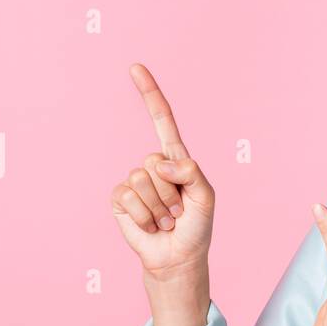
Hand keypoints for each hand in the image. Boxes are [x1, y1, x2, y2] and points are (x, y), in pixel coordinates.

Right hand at [109, 63, 215, 281]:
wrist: (177, 257)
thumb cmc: (195, 227)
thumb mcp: (206, 198)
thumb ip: (191, 173)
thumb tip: (159, 162)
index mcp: (175, 160)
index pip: (162, 121)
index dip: (149, 94)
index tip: (136, 68)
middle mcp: (153, 166)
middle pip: (153, 161)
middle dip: (170, 192)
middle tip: (178, 211)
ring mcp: (134, 182)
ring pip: (141, 181)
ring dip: (158, 208)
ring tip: (165, 219)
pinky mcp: (120, 200)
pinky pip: (127, 197)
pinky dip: (143, 216)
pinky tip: (150, 225)